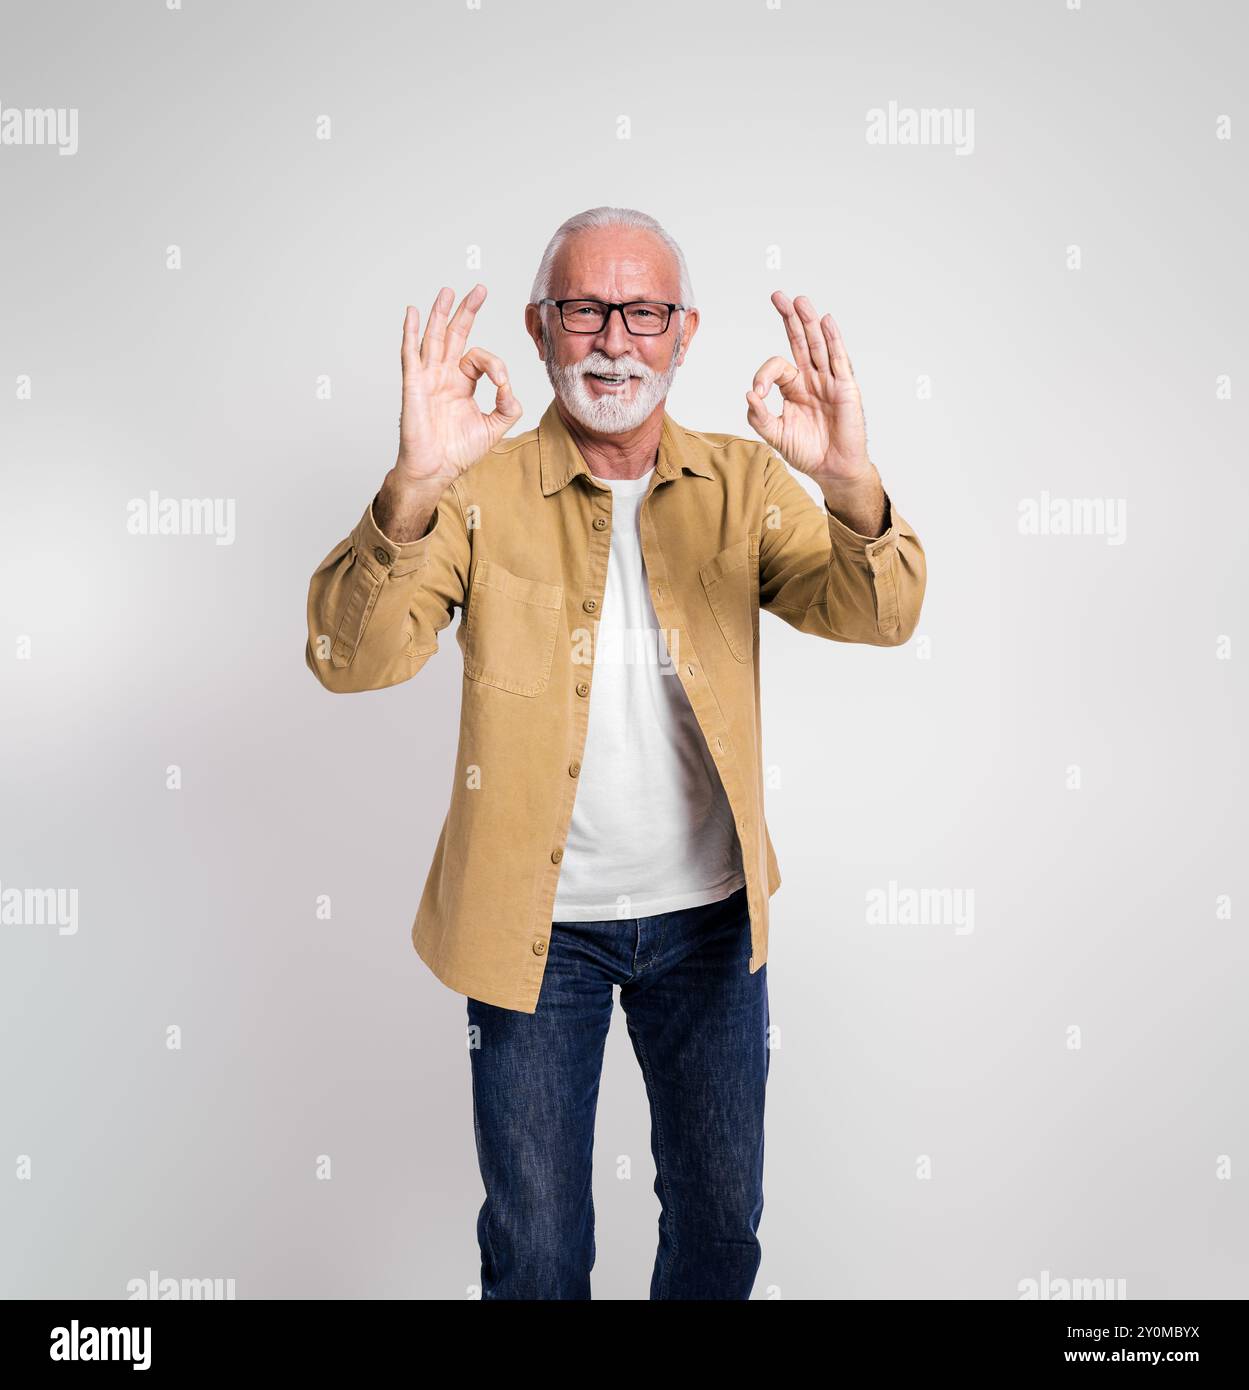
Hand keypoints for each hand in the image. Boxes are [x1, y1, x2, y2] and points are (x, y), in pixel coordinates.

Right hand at [396, 285, 522, 482]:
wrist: (436, 469)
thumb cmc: (458, 451)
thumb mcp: (494, 427)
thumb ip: (508, 406)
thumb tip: (510, 387)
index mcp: (461, 383)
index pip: (478, 357)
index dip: (494, 364)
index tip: (501, 382)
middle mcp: (443, 376)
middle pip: (454, 335)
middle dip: (466, 311)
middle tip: (479, 290)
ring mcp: (427, 378)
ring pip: (434, 338)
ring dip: (440, 313)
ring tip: (448, 291)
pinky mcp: (414, 385)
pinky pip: (411, 354)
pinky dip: (411, 333)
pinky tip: (414, 314)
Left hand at [745, 292, 869, 481]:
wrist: (832, 469)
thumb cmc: (807, 452)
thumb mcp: (775, 435)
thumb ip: (759, 417)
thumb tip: (748, 394)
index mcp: (794, 388)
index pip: (777, 366)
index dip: (763, 375)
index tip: (757, 395)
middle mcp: (812, 379)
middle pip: (801, 342)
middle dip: (789, 319)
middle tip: (778, 296)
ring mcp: (829, 381)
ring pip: (819, 345)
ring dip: (809, 322)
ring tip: (799, 301)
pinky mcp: (845, 388)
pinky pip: (839, 360)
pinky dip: (833, 339)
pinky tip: (826, 321)